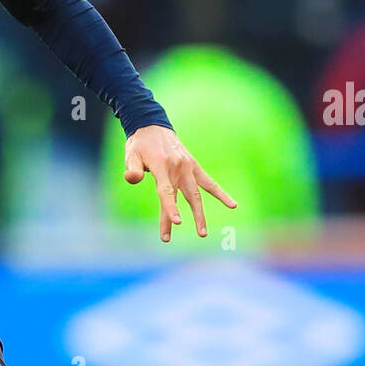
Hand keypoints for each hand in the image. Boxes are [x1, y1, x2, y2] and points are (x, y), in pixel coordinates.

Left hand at [124, 125, 236, 242]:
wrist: (153, 126)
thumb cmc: (140, 144)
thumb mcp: (131, 154)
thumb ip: (132, 169)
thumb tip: (132, 179)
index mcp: (162, 166)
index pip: (166, 191)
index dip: (171, 207)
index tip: (176, 222)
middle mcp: (178, 167)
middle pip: (181, 197)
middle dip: (175, 217)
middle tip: (168, 239)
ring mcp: (188, 167)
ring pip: (197, 194)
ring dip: (199, 214)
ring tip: (202, 233)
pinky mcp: (194, 167)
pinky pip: (209, 183)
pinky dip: (221, 194)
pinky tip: (233, 205)